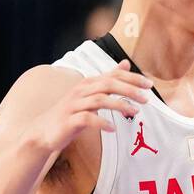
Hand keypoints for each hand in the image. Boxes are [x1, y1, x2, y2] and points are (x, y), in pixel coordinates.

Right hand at [29, 60, 151, 153]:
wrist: (44, 131)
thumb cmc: (71, 113)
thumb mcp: (91, 94)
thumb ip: (108, 79)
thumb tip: (126, 62)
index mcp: (88, 83)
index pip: (113, 75)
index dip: (132, 78)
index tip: (149, 85)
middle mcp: (80, 90)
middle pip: (108, 85)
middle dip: (129, 90)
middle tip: (146, 99)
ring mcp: (74, 105)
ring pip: (99, 100)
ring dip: (119, 105)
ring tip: (134, 112)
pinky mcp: (69, 120)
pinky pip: (87, 119)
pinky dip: (101, 122)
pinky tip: (113, 129)